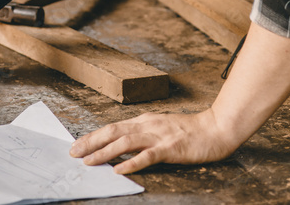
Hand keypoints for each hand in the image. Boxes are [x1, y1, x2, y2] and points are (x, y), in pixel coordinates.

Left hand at [69, 109, 235, 173]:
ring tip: (89, 161)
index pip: (113, 126)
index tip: (77, 143)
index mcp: (144, 120)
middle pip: (113, 131)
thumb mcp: (160, 126)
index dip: (93, 135)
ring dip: (104, 152)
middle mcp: (147, 125)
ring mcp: (158, 136)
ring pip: (125, 142)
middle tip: (73, 152)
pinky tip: (119, 170)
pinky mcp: (170, 148)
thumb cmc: (189, 130)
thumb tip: (121, 142)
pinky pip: (147, 156)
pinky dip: (131, 163)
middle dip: (91, 142)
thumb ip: (143, 133)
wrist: (216, 128)